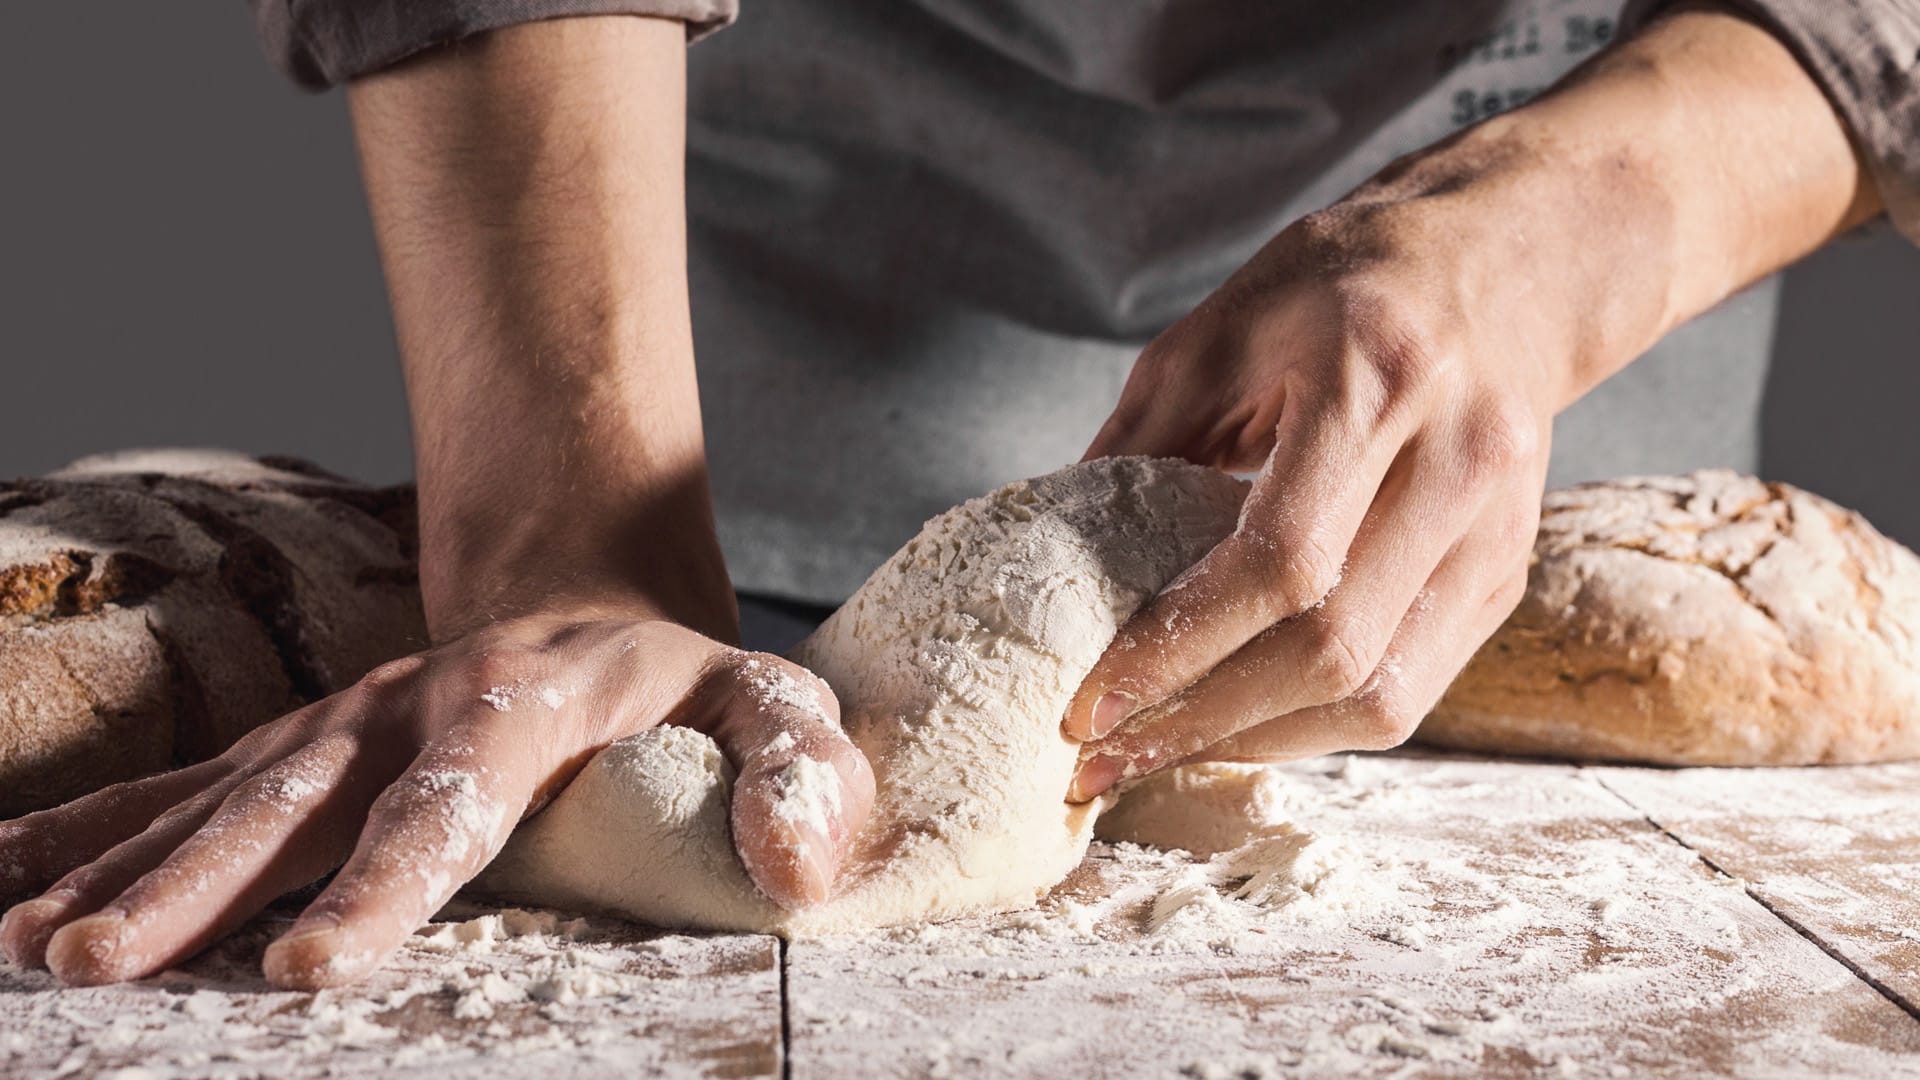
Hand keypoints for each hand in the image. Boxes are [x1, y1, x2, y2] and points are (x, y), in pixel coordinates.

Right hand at [0, 604, 874, 988]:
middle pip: (293, 802)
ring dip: (123, 864)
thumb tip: (802, 874)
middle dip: (197, 886)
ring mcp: (342, 724)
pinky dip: (97, 826)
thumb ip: (796, 774)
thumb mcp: (766, 704)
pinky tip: (10, 878)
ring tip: (30, 940)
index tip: (313, 967)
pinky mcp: (304, 741)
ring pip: (219, 794)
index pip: (446, 807)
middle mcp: (407, 712)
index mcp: (518, 711)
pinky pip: (187, 781)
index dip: (381, 887)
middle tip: (103, 963)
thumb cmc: (682, 683)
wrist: (593, 601)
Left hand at [1061, 4, 1880, 798]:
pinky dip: (1314, 724)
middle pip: (1333, 649)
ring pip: (1382, 696)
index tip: (1091, 700)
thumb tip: (1066, 564)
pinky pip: (1411, 690)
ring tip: (1160, 755)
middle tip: (1104, 757)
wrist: (1509, 262)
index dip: (1177, 648)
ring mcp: (1497, 529)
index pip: (1281, 560)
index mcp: (1380, 377)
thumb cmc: (1349, 281)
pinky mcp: (1504, 575)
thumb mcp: (1222, 327)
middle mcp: (1459, 462)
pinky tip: (1239, 726)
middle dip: (1202, 721)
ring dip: (1257, 743)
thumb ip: (1144, 439)